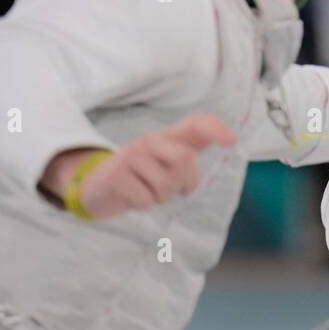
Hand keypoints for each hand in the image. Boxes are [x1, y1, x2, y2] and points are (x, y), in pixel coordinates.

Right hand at [41, 114, 236, 219]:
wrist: (97, 187)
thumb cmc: (141, 176)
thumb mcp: (166, 163)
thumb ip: (193, 148)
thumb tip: (231, 137)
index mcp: (166, 138)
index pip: (194, 124)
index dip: (214, 129)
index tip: (232, 141)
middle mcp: (150, 141)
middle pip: (184, 158)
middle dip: (185, 182)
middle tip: (176, 190)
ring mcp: (131, 155)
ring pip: (165, 185)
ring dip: (160, 198)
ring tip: (148, 191)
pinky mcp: (116, 175)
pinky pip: (146, 199)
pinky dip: (143, 205)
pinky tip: (132, 197)